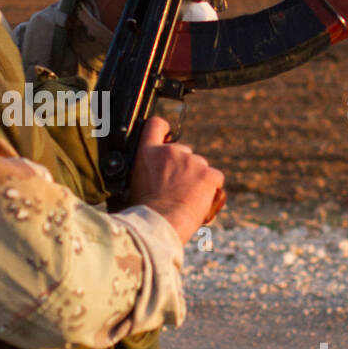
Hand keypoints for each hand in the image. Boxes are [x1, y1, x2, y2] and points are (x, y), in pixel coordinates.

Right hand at [126, 114, 225, 244]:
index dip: (163, 129)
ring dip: (196, 180)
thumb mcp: (132, 184)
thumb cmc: (143, 211)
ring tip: (186, 200)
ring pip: (200, 167)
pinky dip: (211, 190)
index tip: (166, 136)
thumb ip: (144, 171)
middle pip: (183, 152)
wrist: (159, 223)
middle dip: (182, 168)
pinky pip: (215, 178)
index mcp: (148, 152)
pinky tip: (200, 202)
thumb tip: (150, 175)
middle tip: (176, 189)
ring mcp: (192, 161)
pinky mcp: (209, 174)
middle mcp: (170, 151)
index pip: (155, 125)